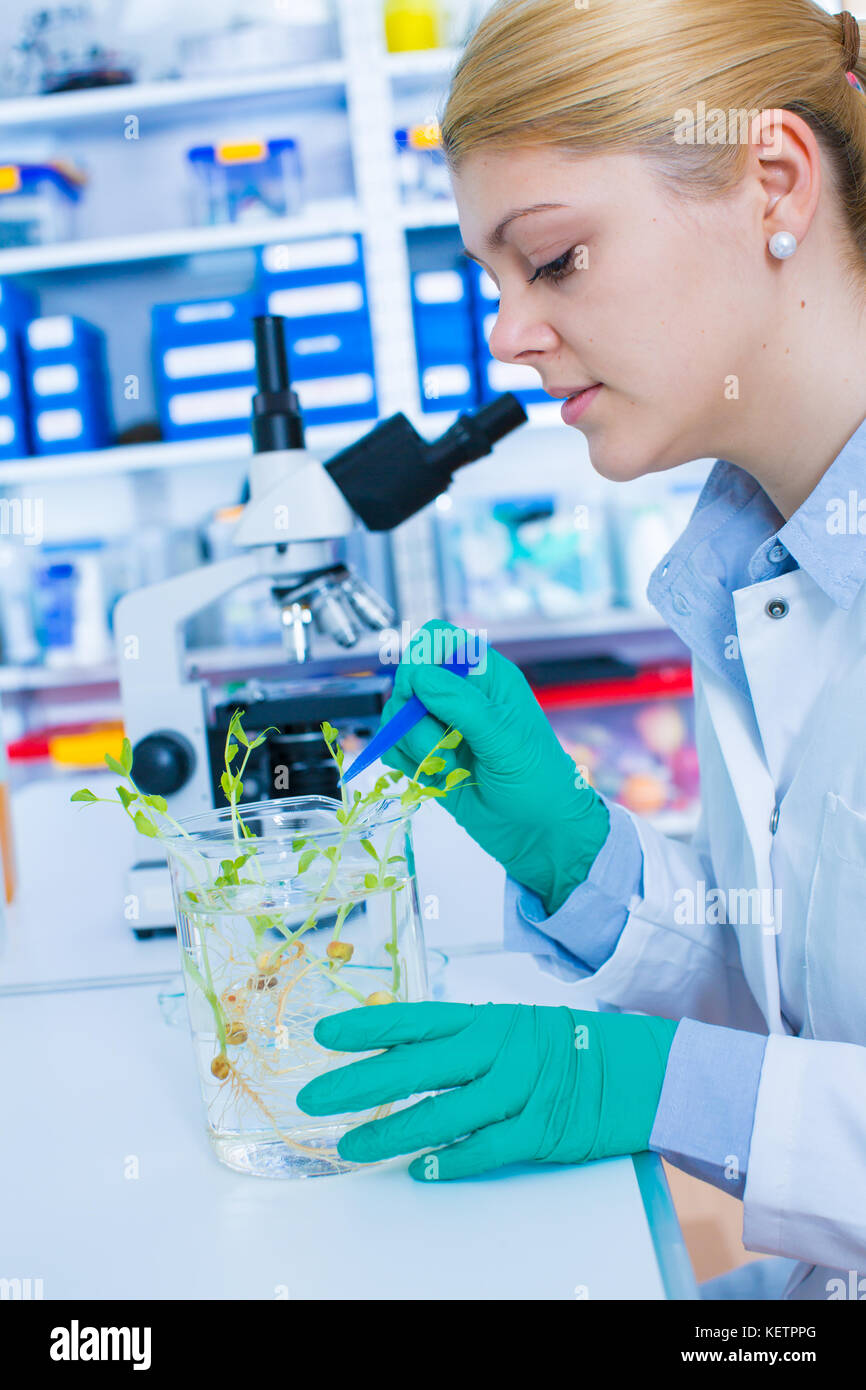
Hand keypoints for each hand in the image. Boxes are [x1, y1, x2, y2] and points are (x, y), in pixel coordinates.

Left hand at [296, 1001, 677, 1180]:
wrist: (641, 1070)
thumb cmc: (569, 1047)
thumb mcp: (515, 1027)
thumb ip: (464, 1039)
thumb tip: (402, 1050)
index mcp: (489, 1019)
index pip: (416, 1019)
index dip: (368, 1026)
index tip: (324, 1033)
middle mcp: (498, 1050)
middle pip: (414, 1068)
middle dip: (358, 1084)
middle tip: (314, 1099)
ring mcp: (519, 1091)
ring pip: (440, 1115)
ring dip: (389, 1134)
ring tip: (350, 1148)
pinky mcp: (539, 1130)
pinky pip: (484, 1149)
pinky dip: (449, 1161)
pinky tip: (418, 1170)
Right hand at [379, 620, 609, 913]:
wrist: (541, 835)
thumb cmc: (538, 781)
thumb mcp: (505, 739)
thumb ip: (461, 703)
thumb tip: (418, 675)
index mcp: (486, 677)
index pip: (436, 641)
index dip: (421, 662)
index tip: (423, 696)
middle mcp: (461, 697)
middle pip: (407, 682)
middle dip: (415, 717)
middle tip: (444, 744)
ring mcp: (442, 729)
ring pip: (396, 718)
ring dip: (413, 747)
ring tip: (448, 769)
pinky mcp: (428, 759)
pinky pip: (394, 749)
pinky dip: (407, 766)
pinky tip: (436, 781)